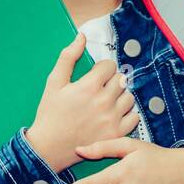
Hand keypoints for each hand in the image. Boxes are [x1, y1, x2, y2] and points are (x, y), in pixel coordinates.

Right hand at [24, 33, 139, 172]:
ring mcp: (112, 119)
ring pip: (129, 97)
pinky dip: (127, 114)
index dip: (101, 69)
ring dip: (120, 97)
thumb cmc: (50, 113)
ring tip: (106, 102)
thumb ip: (68, 57)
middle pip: (120, 80)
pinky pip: (134, 117)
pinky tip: (113, 115)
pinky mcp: (117, 133)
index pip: (110, 66)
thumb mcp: (54, 82)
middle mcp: (104, 102)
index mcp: (89, 86)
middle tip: (99, 90)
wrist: (49, 147)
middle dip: (111, 82)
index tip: (94, 76)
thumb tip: (81, 36)